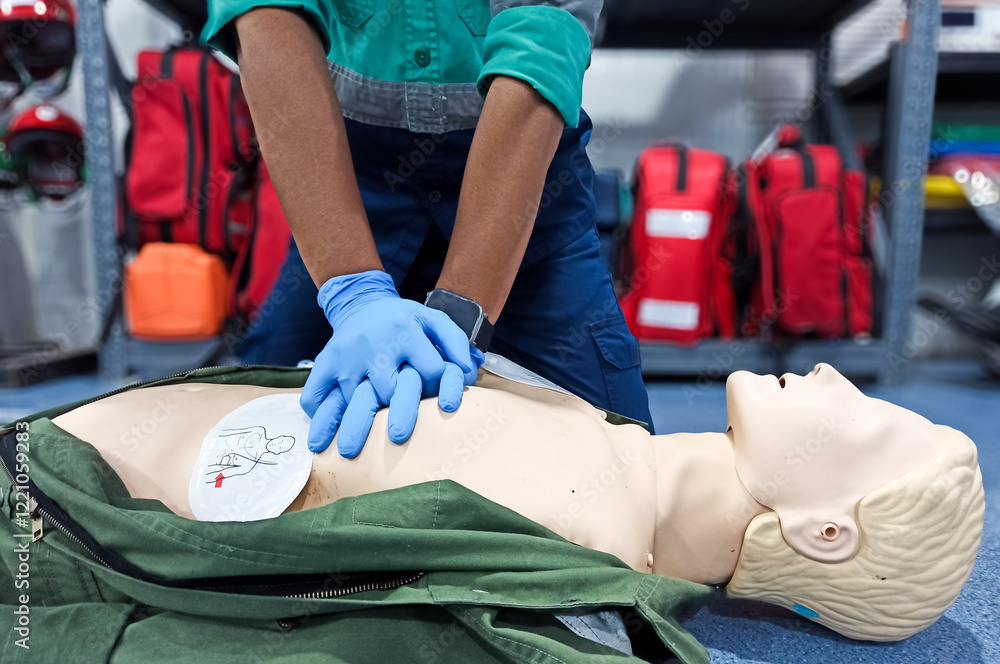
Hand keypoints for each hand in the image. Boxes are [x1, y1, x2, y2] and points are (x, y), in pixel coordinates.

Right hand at [301, 270, 482, 456]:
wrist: (362, 303)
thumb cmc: (403, 319)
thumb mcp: (433, 320)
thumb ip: (456, 341)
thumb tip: (468, 372)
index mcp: (404, 329)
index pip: (429, 370)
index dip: (438, 387)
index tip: (439, 399)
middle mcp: (373, 342)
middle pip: (391, 390)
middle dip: (400, 410)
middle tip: (401, 433)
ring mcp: (346, 354)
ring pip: (356, 399)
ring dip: (360, 420)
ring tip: (360, 441)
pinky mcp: (325, 363)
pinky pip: (316, 394)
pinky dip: (320, 416)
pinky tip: (326, 434)